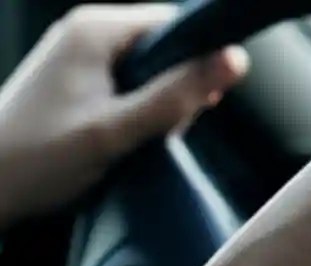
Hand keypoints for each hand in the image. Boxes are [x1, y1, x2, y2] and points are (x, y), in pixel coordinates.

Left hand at [0, 4, 248, 228]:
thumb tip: (235, 61)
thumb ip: (177, 96)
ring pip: (151, 73)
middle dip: (177, 91)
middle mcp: (87, 33)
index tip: (202, 102)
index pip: (175, 23)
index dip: (200, 60)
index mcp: (94, 29)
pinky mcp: (79, 83)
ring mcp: (81, 58)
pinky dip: (139, 116)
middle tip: (158, 130)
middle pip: (165, 49)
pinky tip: (124, 141)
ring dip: (158, 108)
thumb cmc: (37, 159)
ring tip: (134, 139)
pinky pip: (131, 89)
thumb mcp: (116, 130)